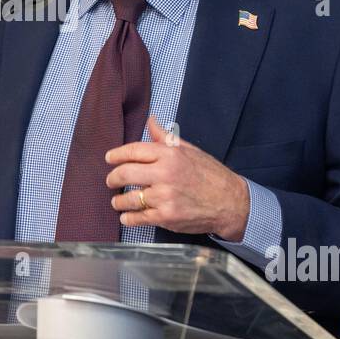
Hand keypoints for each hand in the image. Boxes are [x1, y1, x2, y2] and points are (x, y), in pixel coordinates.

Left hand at [106, 114, 250, 240]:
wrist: (230, 202)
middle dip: (113, 178)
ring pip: (129, 198)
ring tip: (118, 200)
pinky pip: (139, 217)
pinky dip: (128, 217)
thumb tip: (150, 120)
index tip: (109, 158)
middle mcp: (165, 174)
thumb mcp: (189, 150)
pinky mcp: (167, 217)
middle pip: (126, 173)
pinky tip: (127, 215)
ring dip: (119, 200)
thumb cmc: (210, 175)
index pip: (134, 150)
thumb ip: (165, 138)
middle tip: (111, 181)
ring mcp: (165, 197)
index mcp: (170, 155)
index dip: (117, 155)